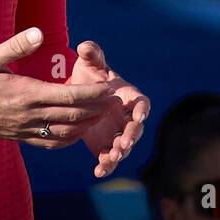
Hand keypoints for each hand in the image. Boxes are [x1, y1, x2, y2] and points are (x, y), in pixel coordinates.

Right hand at [0, 29, 122, 146]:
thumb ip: (16, 45)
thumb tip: (39, 32)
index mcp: (25, 94)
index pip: (68, 97)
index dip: (93, 94)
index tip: (110, 87)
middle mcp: (28, 115)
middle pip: (73, 116)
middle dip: (98, 109)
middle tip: (116, 100)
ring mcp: (24, 129)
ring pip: (65, 133)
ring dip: (87, 124)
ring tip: (102, 114)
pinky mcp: (19, 137)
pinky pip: (50, 142)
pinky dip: (68, 138)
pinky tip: (76, 131)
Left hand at [68, 41, 150, 178]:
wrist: (77, 93)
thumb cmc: (89, 74)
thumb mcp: (90, 62)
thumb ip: (91, 54)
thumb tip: (85, 47)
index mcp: (128, 96)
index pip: (142, 103)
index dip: (142, 110)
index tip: (139, 116)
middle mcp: (126, 116)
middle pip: (135, 128)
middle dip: (131, 136)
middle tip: (124, 143)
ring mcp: (116, 132)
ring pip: (124, 146)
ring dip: (120, 153)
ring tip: (112, 158)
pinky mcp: (104, 145)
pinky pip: (109, 157)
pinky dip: (106, 166)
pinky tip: (98, 171)